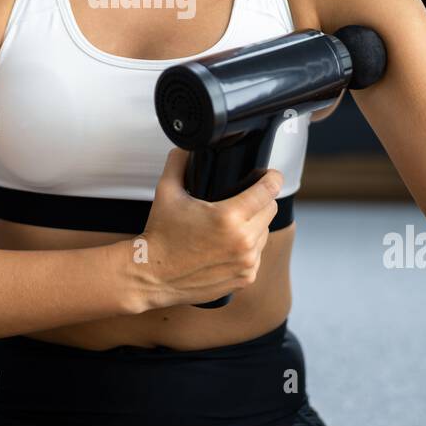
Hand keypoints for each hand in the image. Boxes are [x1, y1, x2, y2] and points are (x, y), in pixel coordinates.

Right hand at [131, 147, 282, 310]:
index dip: (272, 178)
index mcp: (228, 217)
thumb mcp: (166, 192)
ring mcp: (246, 263)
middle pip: (270, 210)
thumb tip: (186, 147)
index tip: (271, 174)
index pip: (267, 191)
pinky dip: (248, 249)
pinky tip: (229, 245)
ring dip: (254, 225)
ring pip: (265, 233)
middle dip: (260, 201)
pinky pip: (257, 256)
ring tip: (232, 224)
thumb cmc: (160, 236)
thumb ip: (178, 163)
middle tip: (243, 199)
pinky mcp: (245, 279)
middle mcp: (242, 242)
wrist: (153, 275)